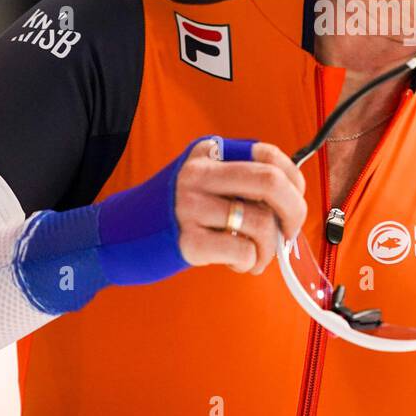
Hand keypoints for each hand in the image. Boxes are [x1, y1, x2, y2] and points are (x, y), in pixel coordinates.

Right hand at [174, 138, 306, 274]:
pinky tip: (238, 263)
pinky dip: (251, 261)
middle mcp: (199, 174)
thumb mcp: (203, 179)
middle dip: (294, 211)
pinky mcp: (188, 241)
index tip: (294, 201)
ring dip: (270, 248)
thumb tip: (292, 205)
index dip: (293, 180)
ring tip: (256, 256)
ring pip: (260, 223)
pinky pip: (242, 250)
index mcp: (209, 152)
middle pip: (270, 183)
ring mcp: (191, 206)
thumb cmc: (175, 211)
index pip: (267, 155)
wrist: (120, 234)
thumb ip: (241, 182)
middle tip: (289, 232)